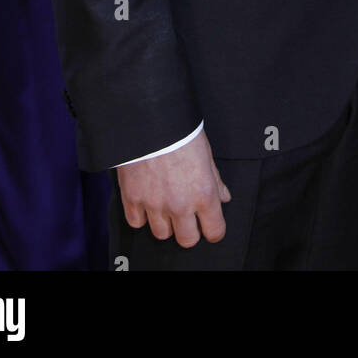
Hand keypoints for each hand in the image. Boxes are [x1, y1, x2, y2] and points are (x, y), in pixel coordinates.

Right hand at [116, 129, 230, 247]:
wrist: (150, 117)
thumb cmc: (181, 132)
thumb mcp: (206, 153)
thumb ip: (215, 180)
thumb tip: (224, 197)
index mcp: (203, 194)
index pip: (214, 231)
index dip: (214, 230)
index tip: (210, 226)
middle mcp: (180, 204)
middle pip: (187, 240)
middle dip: (189, 231)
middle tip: (187, 218)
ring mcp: (155, 204)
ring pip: (162, 234)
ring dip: (165, 223)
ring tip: (165, 206)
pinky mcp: (133, 198)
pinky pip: (137, 222)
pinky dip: (141, 215)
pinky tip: (146, 202)